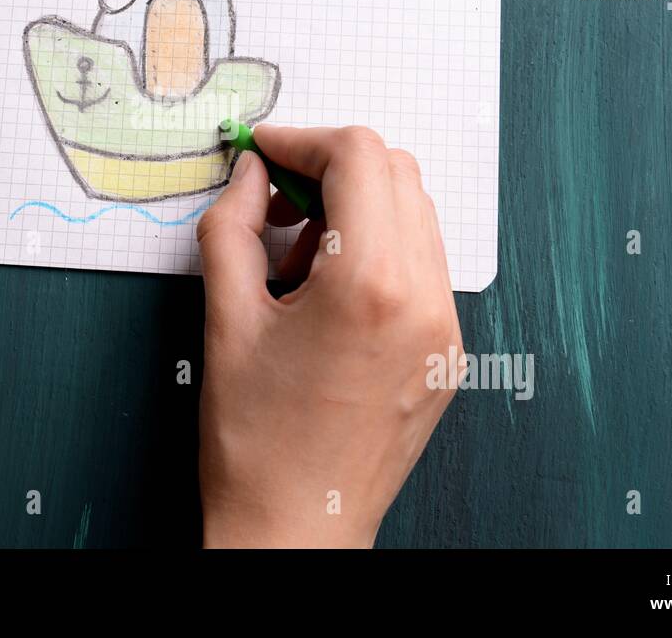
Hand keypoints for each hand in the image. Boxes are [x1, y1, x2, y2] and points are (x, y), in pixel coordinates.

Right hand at [196, 125, 462, 547]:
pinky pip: (424, 265)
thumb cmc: (256, 443)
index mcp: (372, 287)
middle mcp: (424, 300)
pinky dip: (379, 249)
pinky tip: (329, 286)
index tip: (261, 152)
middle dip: (331, 167)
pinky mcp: (446, 352)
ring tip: (299, 252)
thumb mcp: (226, 321)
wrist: (297, 531)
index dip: (302, 140)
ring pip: (416, 215)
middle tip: (274, 199)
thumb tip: (247, 174)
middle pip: (396, 173)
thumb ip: (231, 228)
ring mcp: (445, 329)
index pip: (358, 157)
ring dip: (358, 206)